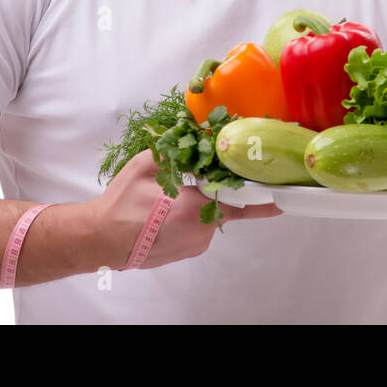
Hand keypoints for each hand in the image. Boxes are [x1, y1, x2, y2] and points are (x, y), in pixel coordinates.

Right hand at [92, 149, 281, 270]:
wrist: (100, 239)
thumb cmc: (122, 204)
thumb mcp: (147, 166)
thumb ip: (177, 149)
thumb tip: (198, 134)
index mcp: (197, 208)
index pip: (242, 201)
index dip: (263, 196)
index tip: (285, 194)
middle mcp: (201, 231)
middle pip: (223, 203)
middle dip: (216, 187)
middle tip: (194, 177)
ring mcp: (195, 245)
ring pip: (210, 215)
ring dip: (200, 201)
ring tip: (169, 197)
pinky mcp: (187, 252)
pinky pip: (198, 227)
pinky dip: (191, 215)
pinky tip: (166, 211)